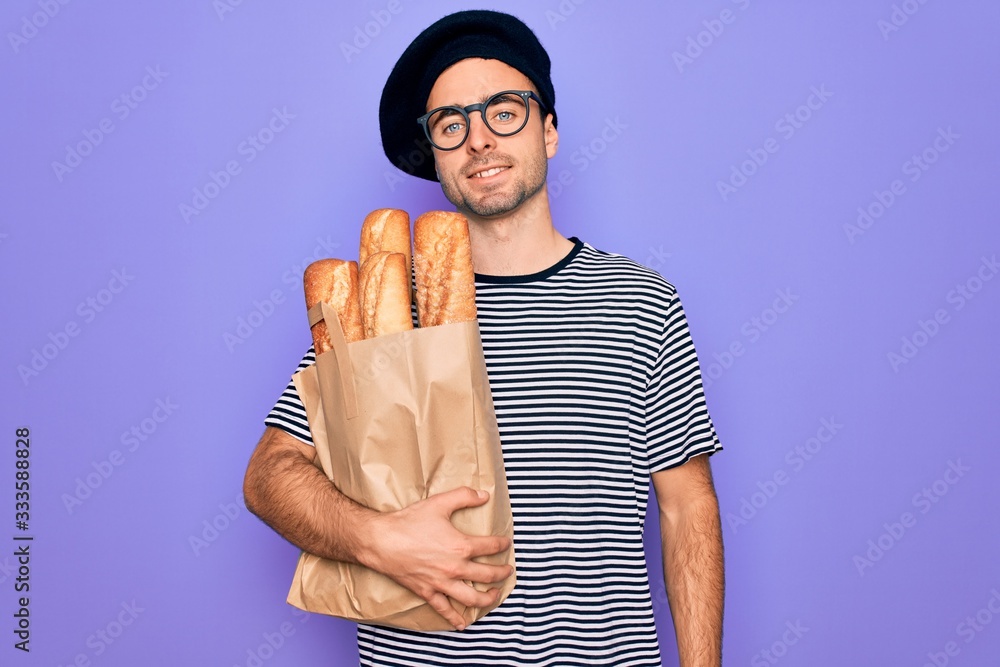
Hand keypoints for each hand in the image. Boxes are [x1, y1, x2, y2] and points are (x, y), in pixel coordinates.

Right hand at [359, 486, 513, 629]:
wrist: (381, 541)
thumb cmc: (409, 522)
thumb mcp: (439, 503)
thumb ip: (464, 496)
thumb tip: (484, 495)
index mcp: (461, 546)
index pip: (491, 547)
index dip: (502, 544)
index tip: (506, 543)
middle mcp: (455, 568)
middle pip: (487, 575)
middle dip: (502, 573)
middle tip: (508, 571)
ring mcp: (441, 583)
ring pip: (471, 597)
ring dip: (487, 598)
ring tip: (495, 595)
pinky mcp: (427, 591)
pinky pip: (444, 609)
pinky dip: (454, 618)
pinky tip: (463, 624)